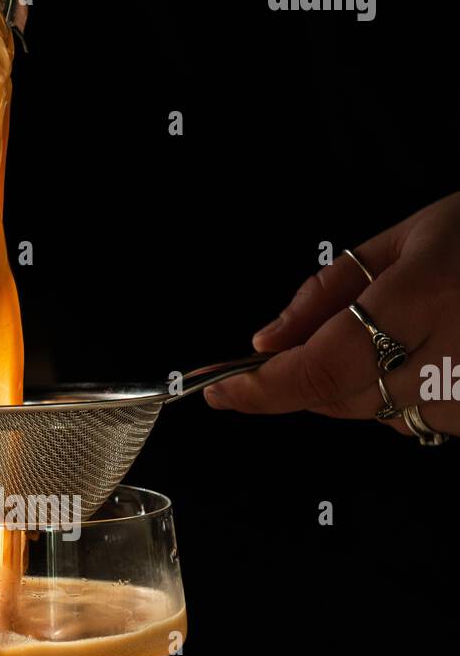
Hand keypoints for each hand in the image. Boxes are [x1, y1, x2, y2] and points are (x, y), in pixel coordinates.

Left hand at [204, 191, 459, 439]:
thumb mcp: (412, 236)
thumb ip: (329, 290)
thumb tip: (266, 339)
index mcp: (424, 298)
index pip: (318, 368)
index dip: (259, 389)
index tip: (218, 390)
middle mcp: (448, 360)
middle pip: (337, 398)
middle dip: (303, 377)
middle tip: (289, 347)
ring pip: (374, 413)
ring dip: (359, 382)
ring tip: (402, 328)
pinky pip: (416, 419)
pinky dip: (402, 391)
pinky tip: (433, 348)